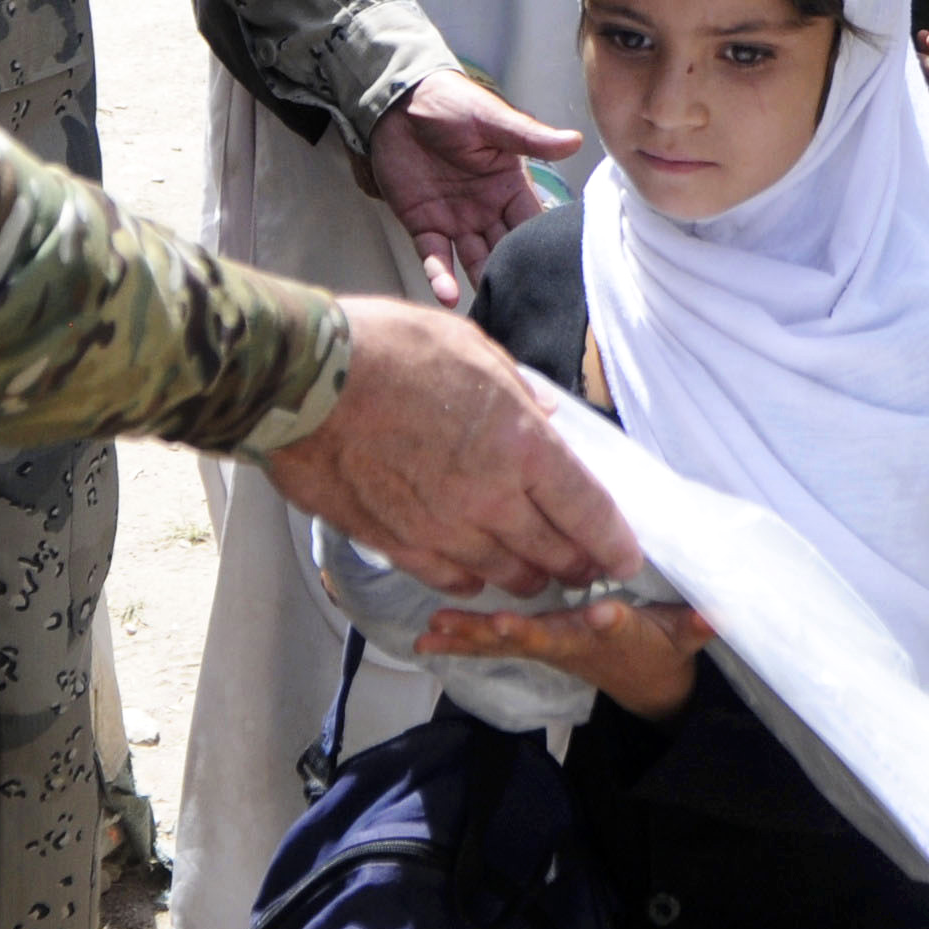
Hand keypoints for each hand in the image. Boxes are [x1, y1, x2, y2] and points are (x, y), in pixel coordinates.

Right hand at [261, 297, 640, 596]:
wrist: (303, 380)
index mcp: (521, 446)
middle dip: (578, 564)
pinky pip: (452, 579)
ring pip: (506, 574)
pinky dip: (473, 578)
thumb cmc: (386, 349)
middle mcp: (490, 499)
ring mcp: (442, 529)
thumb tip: (544, 421)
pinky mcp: (398, 544)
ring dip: (527, 574)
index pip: (589, 513)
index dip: (615, 542)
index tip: (625, 554)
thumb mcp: (471, 350)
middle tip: (586, 564)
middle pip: (554, 554)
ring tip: (534, 569)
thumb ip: (517, 395)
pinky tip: (478, 569)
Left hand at [361, 72, 580, 305]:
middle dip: (516, 276)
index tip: (558, 274)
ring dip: (482, 284)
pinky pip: (435, 258)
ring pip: (475, 261)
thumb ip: (530, 138)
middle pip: (506, 250)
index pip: (533, 223)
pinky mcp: (423, 226)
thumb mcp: (493, 120)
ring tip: (493, 310)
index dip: (543, 246)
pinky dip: (441, 278)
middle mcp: (487, 210)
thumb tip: (574, 142)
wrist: (398, 101)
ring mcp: (456, 221)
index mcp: (509, 186)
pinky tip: (448, 295)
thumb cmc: (451, 102)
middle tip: (528, 306)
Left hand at [419, 596, 715, 722]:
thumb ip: (696, 626)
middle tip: (496, 626)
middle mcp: (577, 643)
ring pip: (508, 643)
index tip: (606, 614)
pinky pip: (489, 645)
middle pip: (548, 638)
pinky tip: (423, 639)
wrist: (643, 685)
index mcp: (616, 636)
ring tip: (436, 630)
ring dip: (473, 637)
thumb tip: (717, 617)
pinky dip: (458, 641)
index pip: (616, 628)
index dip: (612, 622)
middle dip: (522, 631)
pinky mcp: (533, 646)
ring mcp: (551, 648)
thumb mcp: (684, 637)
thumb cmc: (661, 646)